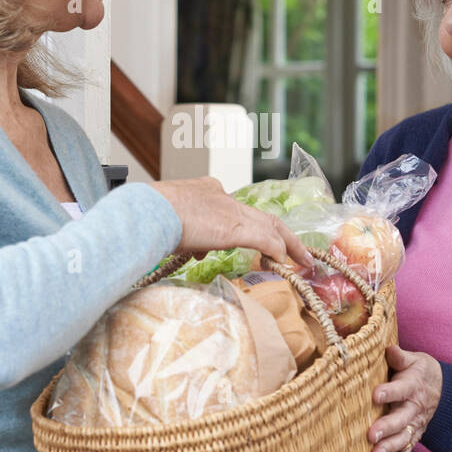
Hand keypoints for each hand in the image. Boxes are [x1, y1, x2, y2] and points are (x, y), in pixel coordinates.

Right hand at [150, 176, 313, 268]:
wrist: (147, 211)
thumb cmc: (149, 216)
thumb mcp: (172, 224)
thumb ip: (188, 236)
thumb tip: (197, 250)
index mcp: (207, 190)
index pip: (234, 210)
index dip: (243, 226)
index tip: (247, 240)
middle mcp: (223, 198)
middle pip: (262, 216)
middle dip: (281, 234)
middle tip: (297, 250)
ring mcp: (231, 212)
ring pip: (271, 226)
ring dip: (289, 244)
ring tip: (303, 258)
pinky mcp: (235, 228)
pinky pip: (265, 239)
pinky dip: (278, 250)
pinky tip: (286, 261)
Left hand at [367, 345, 442, 451]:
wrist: (442, 391)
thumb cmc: (420, 372)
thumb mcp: (415, 360)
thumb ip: (400, 357)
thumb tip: (388, 348)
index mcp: (412, 386)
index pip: (401, 389)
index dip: (389, 392)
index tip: (375, 395)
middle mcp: (414, 408)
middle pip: (401, 419)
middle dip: (387, 428)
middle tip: (371, 435)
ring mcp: (415, 425)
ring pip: (403, 438)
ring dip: (389, 448)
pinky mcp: (413, 437)